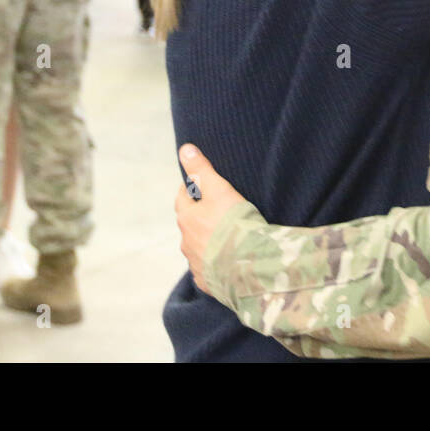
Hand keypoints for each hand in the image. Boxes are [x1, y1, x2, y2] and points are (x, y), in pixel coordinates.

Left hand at [174, 144, 244, 294]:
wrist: (246, 267)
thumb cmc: (233, 225)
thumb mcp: (219, 189)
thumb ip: (202, 169)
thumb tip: (185, 148)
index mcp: (187, 218)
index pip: (183, 197)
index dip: (192, 189)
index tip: (201, 185)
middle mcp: (187, 241)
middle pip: (189, 224)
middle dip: (199, 216)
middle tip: (217, 210)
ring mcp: (196, 263)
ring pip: (198, 247)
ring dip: (207, 241)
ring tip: (226, 238)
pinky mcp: (208, 281)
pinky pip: (208, 269)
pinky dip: (215, 263)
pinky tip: (228, 262)